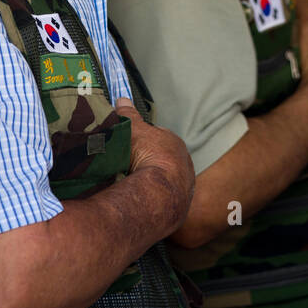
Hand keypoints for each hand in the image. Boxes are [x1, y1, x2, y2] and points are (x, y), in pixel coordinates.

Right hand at [116, 98, 194, 224]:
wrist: (159, 194)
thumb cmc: (147, 156)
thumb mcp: (133, 129)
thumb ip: (128, 115)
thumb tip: (122, 99)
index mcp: (175, 143)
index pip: (158, 137)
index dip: (142, 140)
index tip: (129, 146)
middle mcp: (185, 163)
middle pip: (162, 160)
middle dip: (148, 162)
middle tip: (128, 167)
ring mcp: (185, 186)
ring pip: (164, 181)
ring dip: (151, 183)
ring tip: (132, 186)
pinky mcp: (180, 207)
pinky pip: (163, 199)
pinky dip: (153, 199)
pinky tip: (140, 200)